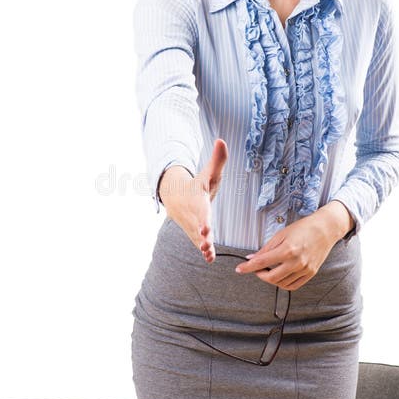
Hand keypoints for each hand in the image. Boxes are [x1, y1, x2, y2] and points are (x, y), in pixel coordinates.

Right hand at [158, 139, 227, 262]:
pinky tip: (210, 259)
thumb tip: (222, 140)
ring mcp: (192, 225)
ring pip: (197, 237)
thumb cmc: (197, 184)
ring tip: (208, 254)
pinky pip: (198, 243)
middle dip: (201, 235)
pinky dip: (203, 251)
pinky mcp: (194, 233)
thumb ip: (217, 159)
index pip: (200, 210)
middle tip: (206, 242)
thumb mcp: (208, 172)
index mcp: (197, 200)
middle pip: (197, 226)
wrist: (176, 195)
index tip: (205, 227)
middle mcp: (193, 214)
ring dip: (202, 246)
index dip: (202, 218)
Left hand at [234, 201, 353, 290]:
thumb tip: (251, 258)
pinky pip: (293, 286)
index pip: (262, 262)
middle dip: (259, 274)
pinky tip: (279, 276)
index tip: (239, 269)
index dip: (248, 267)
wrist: (325, 229)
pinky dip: (283, 284)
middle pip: (271, 277)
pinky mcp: (311, 273)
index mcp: (287, 250)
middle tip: (256, 268)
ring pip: (281, 284)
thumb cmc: (303, 228)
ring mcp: (305, 269)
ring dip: (271, 279)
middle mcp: (296, 262)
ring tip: (268, 270)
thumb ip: (266, 249)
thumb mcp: (281, 235)